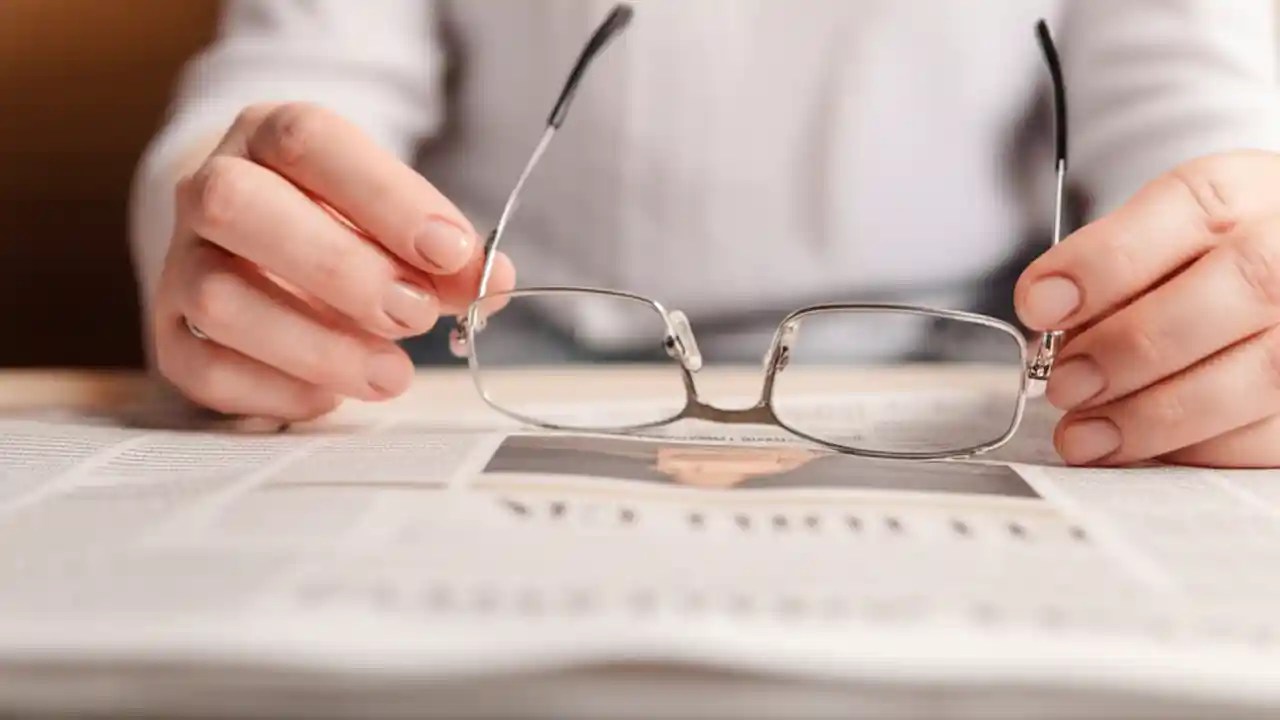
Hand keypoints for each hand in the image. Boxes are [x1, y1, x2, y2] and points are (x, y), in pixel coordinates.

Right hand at [151, 103, 515, 420]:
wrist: (267, 245)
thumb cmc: (348, 228)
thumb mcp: (401, 221)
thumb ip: (448, 255)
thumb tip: (491, 282)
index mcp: (271, 136)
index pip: (310, 141)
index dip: (386, 197)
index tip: (452, 251)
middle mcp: (210, 187)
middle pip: (237, 205)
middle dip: (340, 268)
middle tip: (416, 315)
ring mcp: (183, 262)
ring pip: (218, 297)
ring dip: (316, 345)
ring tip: (392, 372)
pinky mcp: (170, 334)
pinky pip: (202, 367)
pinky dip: (276, 390)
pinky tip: (332, 397)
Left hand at [1016, 150, 1279, 467]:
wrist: (1275, 281)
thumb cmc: (1207, 265)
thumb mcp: (1161, 239)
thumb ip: (1114, 269)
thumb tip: (1053, 319)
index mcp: (1245, 193)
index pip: (1189, 207)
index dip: (1107, 261)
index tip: (1040, 305)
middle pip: (1242, 284)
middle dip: (1134, 345)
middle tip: (1066, 384)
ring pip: (1263, 369)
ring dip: (1158, 414)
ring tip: (1086, 435)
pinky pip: (1273, 433)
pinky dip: (1200, 447)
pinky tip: (1147, 446)